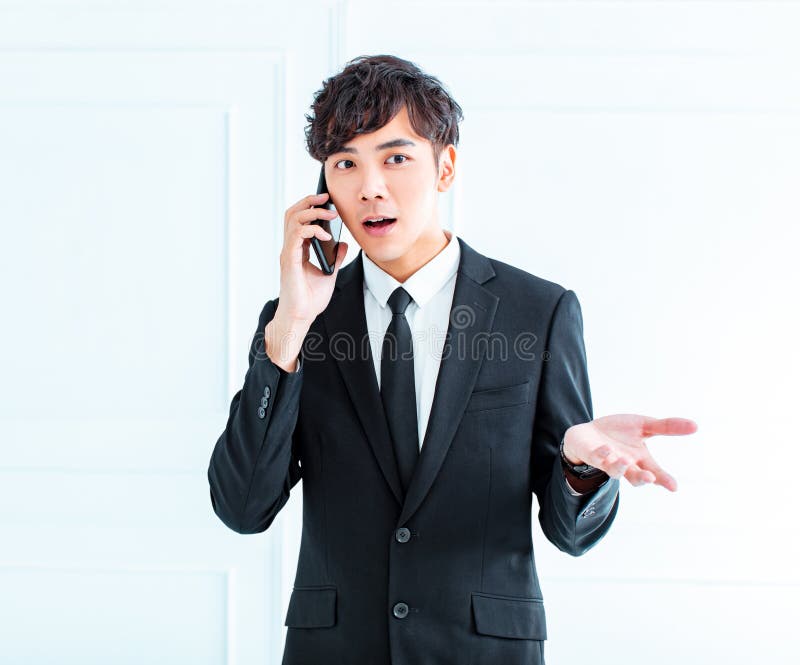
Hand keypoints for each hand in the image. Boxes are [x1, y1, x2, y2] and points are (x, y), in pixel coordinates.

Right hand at [277, 191, 348, 324]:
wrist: (300, 317)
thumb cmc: (310, 300)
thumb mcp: (329, 274)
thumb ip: (336, 258)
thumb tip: (344, 244)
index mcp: (298, 250)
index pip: (299, 220)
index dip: (311, 207)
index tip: (327, 201)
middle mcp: (290, 248)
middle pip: (293, 214)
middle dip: (309, 201)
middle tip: (325, 197)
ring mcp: (288, 253)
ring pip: (293, 219)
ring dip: (312, 212)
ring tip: (329, 214)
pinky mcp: (289, 259)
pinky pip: (297, 235)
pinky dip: (312, 230)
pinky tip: (326, 234)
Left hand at [563, 415, 697, 491]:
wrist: (588, 432)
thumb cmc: (618, 432)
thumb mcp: (644, 426)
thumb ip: (666, 427)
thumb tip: (695, 426)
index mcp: (640, 459)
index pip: (655, 472)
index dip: (664, 480)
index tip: (674, 487)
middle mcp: (625, 464)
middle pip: (635, 477)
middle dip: (643, 479)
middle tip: (650, 478)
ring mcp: (608, 461)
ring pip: (615, 471)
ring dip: (620, 467)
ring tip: (625, 460)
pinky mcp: (593, 455)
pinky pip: (597, 458)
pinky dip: (602, 454)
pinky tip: (607, 448)